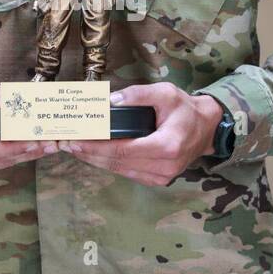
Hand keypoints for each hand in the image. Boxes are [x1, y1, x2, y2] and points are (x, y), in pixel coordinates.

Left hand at [57, 82, 223, 185]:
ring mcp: (160, 177)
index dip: (95, 146)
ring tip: (74, 148)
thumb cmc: (185, 109)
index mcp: (166, 146)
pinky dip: (108, 164)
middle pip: (116, 162)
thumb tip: (109, 101)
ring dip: (95, 160)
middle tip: (67, 143)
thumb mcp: (165, 93)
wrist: (206, 129)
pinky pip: (126, 172)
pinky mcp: (157, 180)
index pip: (122, 149)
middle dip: (89, 153)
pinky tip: (93, 155)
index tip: (75, 140)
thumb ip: (137, 95)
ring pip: (119, 170)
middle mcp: (163, 167)